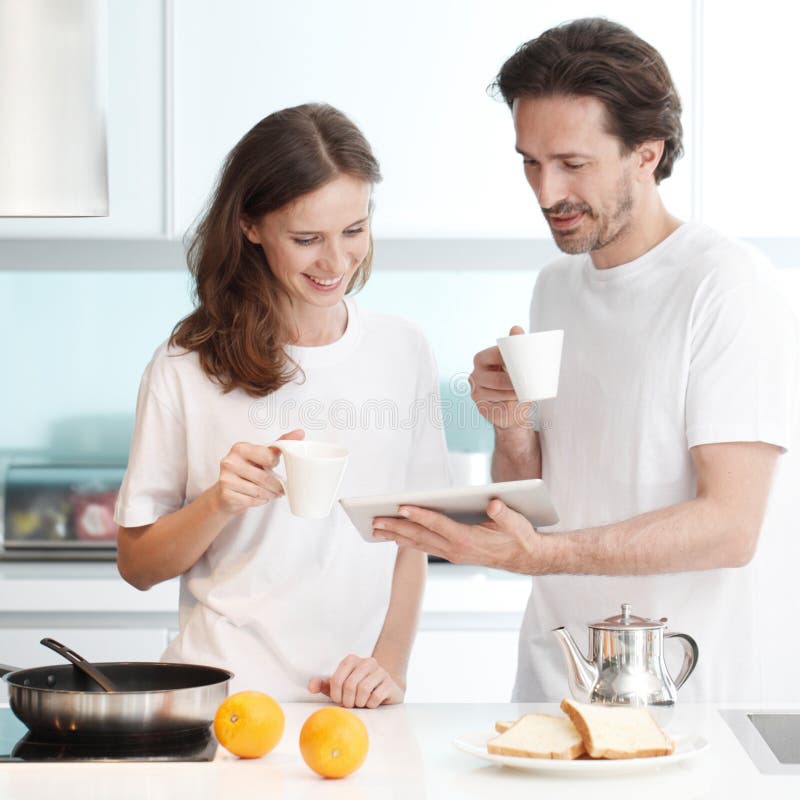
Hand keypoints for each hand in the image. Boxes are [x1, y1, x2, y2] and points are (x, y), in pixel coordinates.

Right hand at [210, 429, 304, 515]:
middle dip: (277, 485)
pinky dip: (261, 501)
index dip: (274, 464)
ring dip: (271, 494)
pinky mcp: (226, 494)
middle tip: (281, 488)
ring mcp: (226, 479)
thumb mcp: (261, 453)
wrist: (225, 491)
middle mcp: (230, 461)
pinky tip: (261, 498)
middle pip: (265, 477)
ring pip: (259, 491)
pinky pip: (252, 501)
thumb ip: (280, 443)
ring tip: (273, 493)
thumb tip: (300, 432)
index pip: (268, 457)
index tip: (273, 466)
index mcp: (240, 448)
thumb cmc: (247, 469)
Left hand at [307, 655, 404, 708]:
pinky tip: (371, 704)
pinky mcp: (390, 683)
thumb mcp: (338, 687)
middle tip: (350, 705)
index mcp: (351, 660)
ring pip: (364, 690)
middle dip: (347, 701)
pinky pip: (376, 696)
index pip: (337, 679)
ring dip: (359, 703)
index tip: (339, 700)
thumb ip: (323, 685)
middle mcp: (367, 661)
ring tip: (360, 704)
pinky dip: (371, 705)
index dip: (336, 694)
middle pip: (350, 685)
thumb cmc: (356, 690)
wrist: (382, 693)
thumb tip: (310, 686)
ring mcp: (380, 671)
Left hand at [373, 499, 552, 573]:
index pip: (438, 525)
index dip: (420, 515)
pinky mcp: (452, 553)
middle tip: (374, 520)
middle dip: (396, 527)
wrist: (526, 558)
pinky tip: (395, 535)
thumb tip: (493, 504)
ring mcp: (453, 553)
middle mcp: (456, 549)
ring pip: (419, 544)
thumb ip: (505, 514)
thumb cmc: (521, 537)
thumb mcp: (518, 524)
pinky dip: (408, 540)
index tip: (401, 506)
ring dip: (396, 536)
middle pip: (420, 536)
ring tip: (376, 528)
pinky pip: (425, 546)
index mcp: (468, 540)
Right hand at [469, 325, 531, 428]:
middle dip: (516, 383)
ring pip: (499, 394)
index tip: (527, 366)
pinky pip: (497, 406)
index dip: (513, 361)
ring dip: (514, 395)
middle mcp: (475, 374)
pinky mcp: (480, 406)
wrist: (511, 408)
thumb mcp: (515, 363)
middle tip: (530, 384)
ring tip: (525, 394)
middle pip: (499, 380)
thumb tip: (516, 328)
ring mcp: (475, 391)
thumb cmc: (513, 381)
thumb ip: (516, 345)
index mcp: (481, 358)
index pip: (497, 356)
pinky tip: (514, 404)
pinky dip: (509, 406)